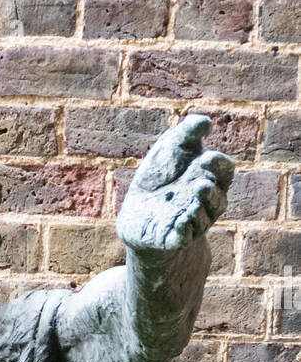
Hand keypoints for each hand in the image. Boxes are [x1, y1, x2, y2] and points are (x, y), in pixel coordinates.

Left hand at [117, 114, 234, 251]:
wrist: (137, 211)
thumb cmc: (160, 176)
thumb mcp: (170, 148)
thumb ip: (187, 133)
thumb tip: (205, 122)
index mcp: (209, 178)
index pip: (224, 172)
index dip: (218, 165)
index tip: (205, 157)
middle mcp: (205, 203)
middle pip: (218, 199)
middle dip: (210, 192)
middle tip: (199, 184)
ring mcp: (191, 222)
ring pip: (203, 219)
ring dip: (199, 211)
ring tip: (192, 202)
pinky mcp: (172, 238)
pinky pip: (183, 238)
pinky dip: (183, 231)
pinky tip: (180, 221)